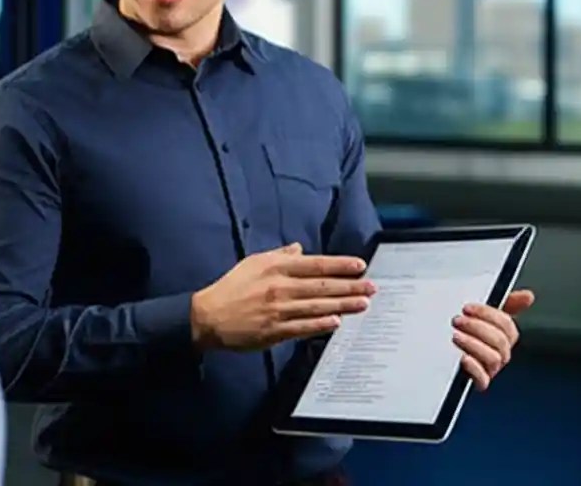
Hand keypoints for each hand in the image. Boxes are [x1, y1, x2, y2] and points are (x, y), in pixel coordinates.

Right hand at [191, 243, 375, 350]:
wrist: (209, 316)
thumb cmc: (231, 288)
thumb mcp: (253, 263)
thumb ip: (279, 256)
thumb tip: (299, 249)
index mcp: (275, 268)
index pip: (315, 264)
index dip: (339, 265)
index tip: (360, 266)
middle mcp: (280, 287)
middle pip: (322, 286)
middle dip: (350, 286)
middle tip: (372, 286)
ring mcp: (278, 310)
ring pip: (318, 306)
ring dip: (343, 304)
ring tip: (363, 303)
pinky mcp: (275, 331)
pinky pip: (303, 327)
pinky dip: (321, 324)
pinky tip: (337, 321)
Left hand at [453, 289, 534, 391]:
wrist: (440, 349)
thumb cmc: (465, 328)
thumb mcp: (481, 313)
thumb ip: (504, 303)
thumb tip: (528, 296)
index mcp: (504, 335)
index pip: (507, 325)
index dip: (488, 314)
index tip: (467, 308)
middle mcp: (501, 353)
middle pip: (500, 342)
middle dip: (478, 328)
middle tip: (458, 320)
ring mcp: (491, 369)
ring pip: (494, 359)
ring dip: (474, 345)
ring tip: (455, 336)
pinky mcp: (478, 382)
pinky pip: (483, 381)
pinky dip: (474, 369)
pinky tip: (463, 358)